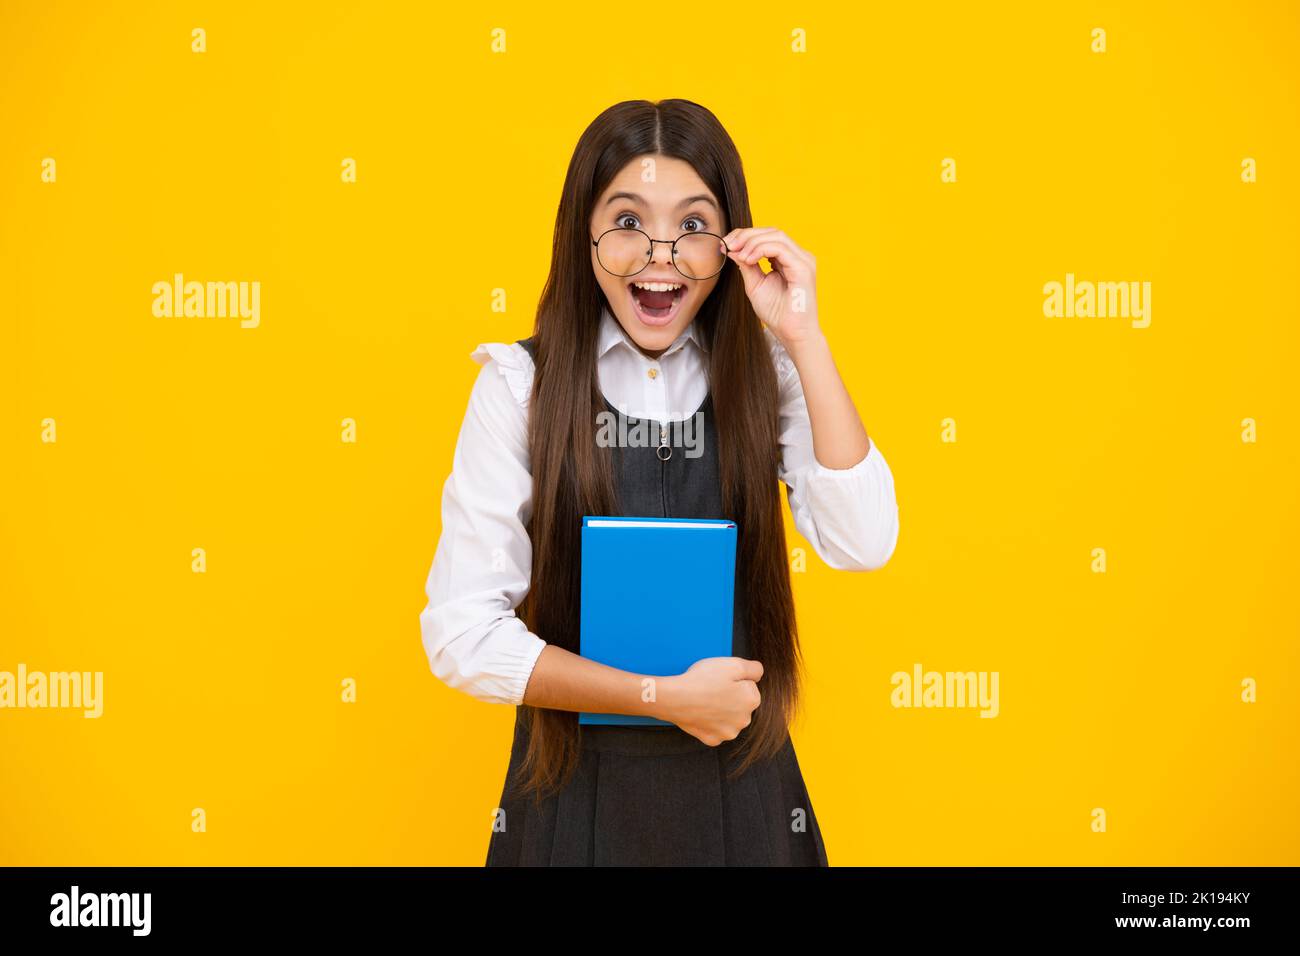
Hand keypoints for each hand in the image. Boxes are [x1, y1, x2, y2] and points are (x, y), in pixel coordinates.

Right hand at [654, 657, 763, 746]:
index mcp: (752, 700)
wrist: (675, 699)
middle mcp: (744, 720)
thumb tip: (759, 674)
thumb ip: (754, 668)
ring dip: (720, 710)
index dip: (735, 680)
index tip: (721, 678)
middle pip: (740, 704)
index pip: (749, 686)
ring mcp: (728, 733)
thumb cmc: (703, 680)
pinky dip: (708, 721)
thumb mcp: (733, 664)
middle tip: (712, 687)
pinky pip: (714, 729)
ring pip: (728, 717)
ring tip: (705, 699)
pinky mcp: (712, 739)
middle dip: (730, 696)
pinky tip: (700, 712)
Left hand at [721, 227, 822, 353]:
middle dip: (746, 235)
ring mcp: (803, 260)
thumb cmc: (777, 313)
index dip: (745, 236)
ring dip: (752, 241)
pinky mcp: (803, 268)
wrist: (791, 334)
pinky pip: (779, 248)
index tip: (726, 245)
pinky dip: (760, 249)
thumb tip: (732, 249)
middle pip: (771, 231)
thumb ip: (746, 265)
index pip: (767, 236)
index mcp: (788, 259)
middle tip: (728, 245)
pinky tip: (748, 259)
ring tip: (738, 253)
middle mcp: (798, 256)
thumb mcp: (755, 285)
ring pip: (776, 235)